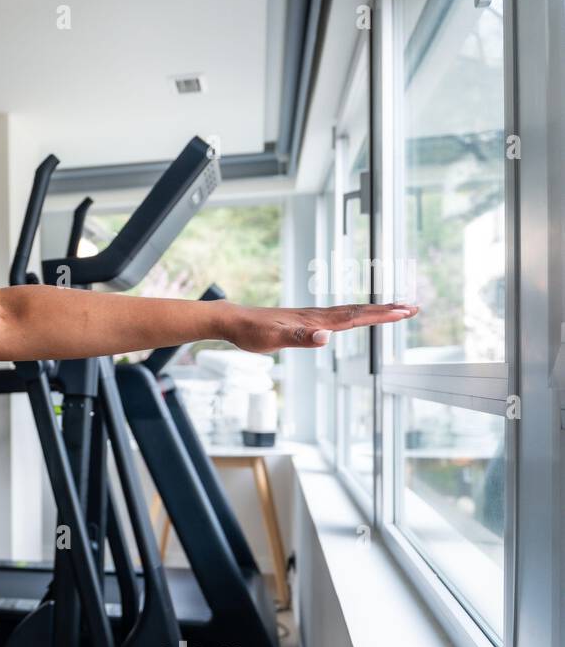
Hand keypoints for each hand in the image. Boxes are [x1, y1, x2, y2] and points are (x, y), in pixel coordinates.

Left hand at [225, 302, 418, 352]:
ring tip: (394, 309)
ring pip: (350, 312)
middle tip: (413, 308)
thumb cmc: (251, 332)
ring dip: (373, 311)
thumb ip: (299, 338)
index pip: (354, 317)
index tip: (404, 311)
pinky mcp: (305, 321)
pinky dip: (354, 315)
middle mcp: (317, 316)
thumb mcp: (273, 339)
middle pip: (358, 311)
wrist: (233, 320)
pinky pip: (337, 316)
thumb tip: (326, 337)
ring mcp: (312, 317)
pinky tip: (356, 317)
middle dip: (386, 310)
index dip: (380, 315)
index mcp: (315, 321)